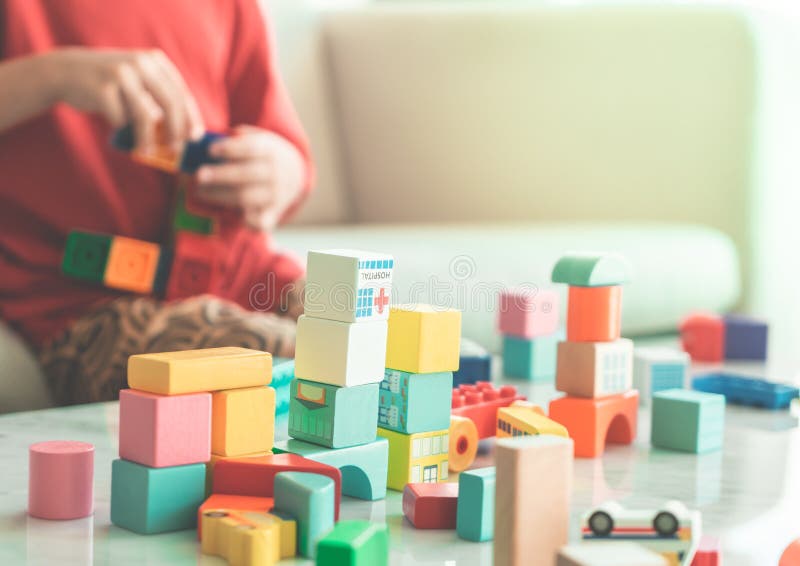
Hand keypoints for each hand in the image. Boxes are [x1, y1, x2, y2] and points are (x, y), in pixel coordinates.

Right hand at [48, 47, 203, 149]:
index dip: (191, 117)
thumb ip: (159, 98)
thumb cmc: (110, 84)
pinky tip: (115, 125)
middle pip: (170, 103)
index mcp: (154, 61)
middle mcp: (140, 63)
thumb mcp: (138, 80)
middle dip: (177, 130)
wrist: (65, 70)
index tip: (195, 137)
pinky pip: (120, 119)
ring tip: (148, 151)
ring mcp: (121, 73)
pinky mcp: (103, 88)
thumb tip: (185, 131)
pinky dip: (120, 127)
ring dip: (149, 138)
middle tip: (177, 148)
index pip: (181, 93)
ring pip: (146, 115)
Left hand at [195, 126, 305, 230]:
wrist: (296, 175)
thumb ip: (240, 137)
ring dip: (220, 196)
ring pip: (246, 197)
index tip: (210, 150)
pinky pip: (260, 222)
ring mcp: (275, 195)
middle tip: (199, 176)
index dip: (230, 149)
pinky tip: (231, 214)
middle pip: (245, 175)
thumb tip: (210, 139)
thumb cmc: (265, 155)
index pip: (251, 148)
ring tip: (200, 192)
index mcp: (270, 151)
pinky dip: (248, 221)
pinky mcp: (273, 213)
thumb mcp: (260, 139)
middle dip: (220, 175)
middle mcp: (275, 173)